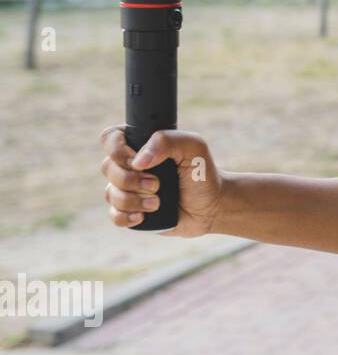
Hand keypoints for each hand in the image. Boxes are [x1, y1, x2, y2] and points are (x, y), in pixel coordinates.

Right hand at [99, 125, 224, 237]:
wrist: (212, 206)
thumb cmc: (202, 173)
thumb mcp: (193, 147)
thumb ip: (166, 141)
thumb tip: (138, 161)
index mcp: (141, 145)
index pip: (110, 138)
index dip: (117, 149)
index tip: (138, 160)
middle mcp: (130, 166)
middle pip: (107, 167)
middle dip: (131, 179)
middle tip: (157, 184)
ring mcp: (129, 189)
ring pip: (110, 193)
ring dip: (133, 199)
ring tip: (157, 202)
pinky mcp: (131, 211)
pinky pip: (114, 215)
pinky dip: (126, 216)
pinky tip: (143, 216)